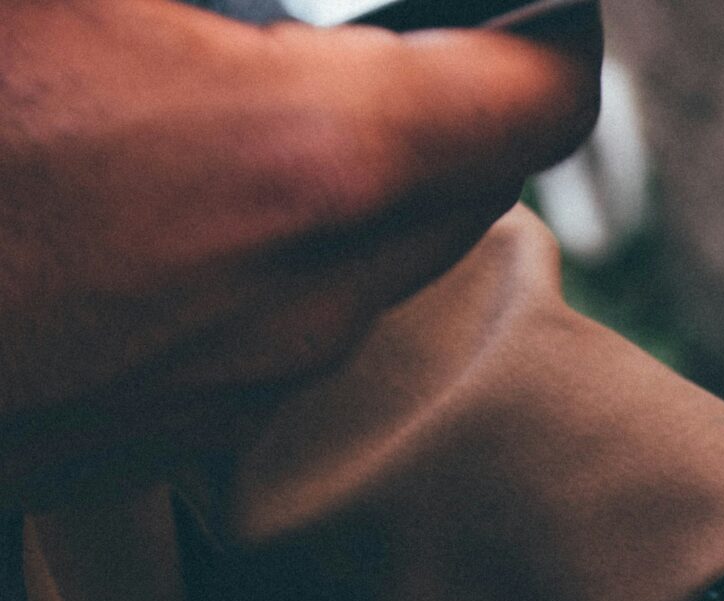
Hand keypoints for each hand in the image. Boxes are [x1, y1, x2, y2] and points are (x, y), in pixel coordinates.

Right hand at [0, 0, 599, 500]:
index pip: (535, 97)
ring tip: (254, 82)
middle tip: (379, 17)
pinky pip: (288, 321)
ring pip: (379, 260)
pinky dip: (275, 244)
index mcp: (304, 158)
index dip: (548, 25)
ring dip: (361, 168)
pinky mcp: (179, 426)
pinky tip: (166, 180)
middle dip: (449, 89)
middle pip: (469, 182)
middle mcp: (306, 294)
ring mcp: (248, 377)